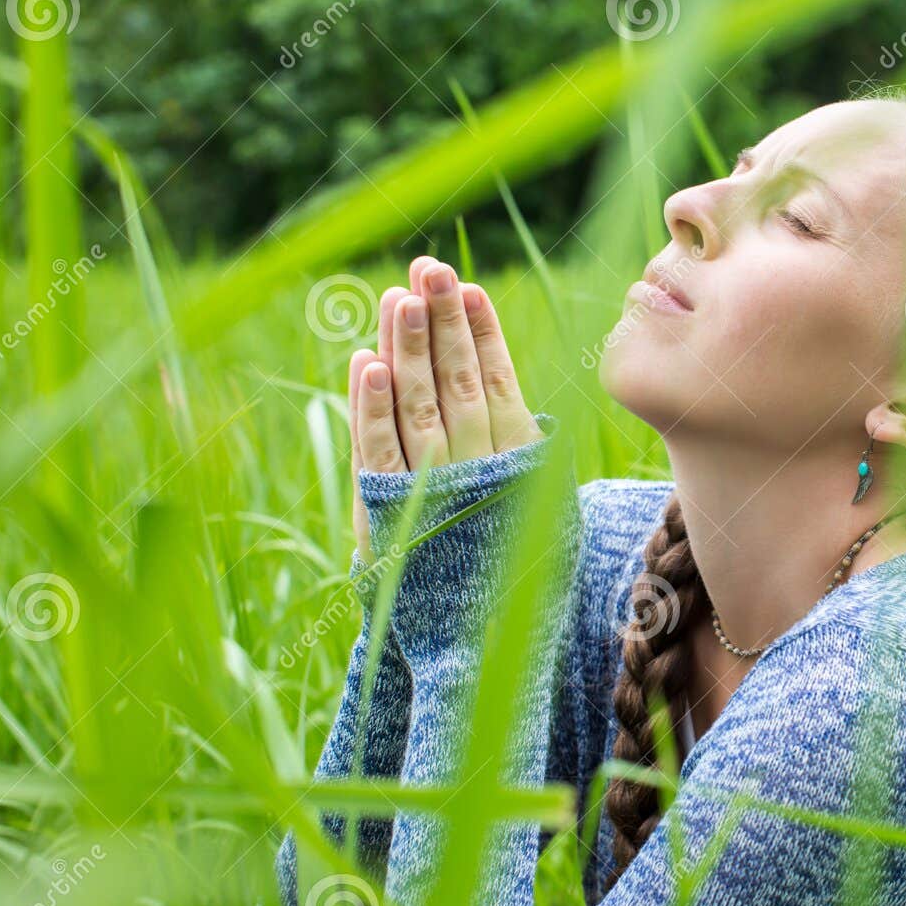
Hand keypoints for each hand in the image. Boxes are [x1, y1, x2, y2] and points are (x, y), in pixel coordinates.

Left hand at [348, 256, 541, 557]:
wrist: (469, 636)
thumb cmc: (503, 561)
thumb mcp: (537, 508)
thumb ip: (523, 451)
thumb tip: (513, 392)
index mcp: (519, 464)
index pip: (498, 383)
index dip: (483, 334)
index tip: (470, 290)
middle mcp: (477, 470)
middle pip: (457, 383)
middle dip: (444, 323)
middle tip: (431, 270)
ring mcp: (432, 489)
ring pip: (419, 405)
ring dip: (410, 348)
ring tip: (402, 296)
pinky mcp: (388, 509)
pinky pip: (379, 450)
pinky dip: (370, 407)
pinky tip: (368, 361)